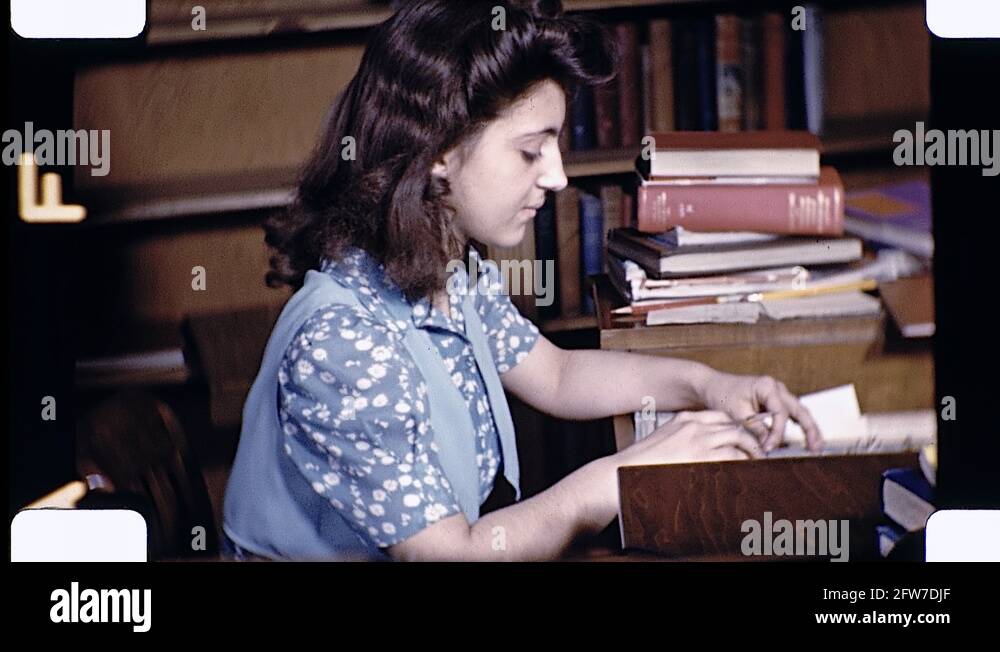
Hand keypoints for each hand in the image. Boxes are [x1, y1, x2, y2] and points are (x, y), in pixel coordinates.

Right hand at [616, 410, 764, 466]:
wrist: (624, 471)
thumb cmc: (639, 463)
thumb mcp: (663, 441)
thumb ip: (682, 440)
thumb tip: (696, 451)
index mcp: (684, 420)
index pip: (719, 416)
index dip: (735, 427)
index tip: (741, 437)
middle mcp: (695, 427)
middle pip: (733, 426)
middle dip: (749, 439)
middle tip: (757, 451)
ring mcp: (699, 441)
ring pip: (738, 439)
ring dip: (751, 452)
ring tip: (757, 463)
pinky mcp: (703, 458)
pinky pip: (733, 458)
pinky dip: (743, 464)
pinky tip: (746, 471)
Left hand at [696, 372, 822, 451]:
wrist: (712, 386)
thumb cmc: (722, 395)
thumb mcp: (737, 413)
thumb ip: (755, 428)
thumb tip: (768, 446)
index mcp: (767, 386)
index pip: (780, 412)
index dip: (777, 432)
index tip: (769, 447)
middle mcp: (777, 388)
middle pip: (800, 410)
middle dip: (810, 430)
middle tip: (816, 448)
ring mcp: (778, 394)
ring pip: (799, 412)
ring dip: (809, 428)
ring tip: (816, 446)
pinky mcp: (775, 401)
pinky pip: (791, 414)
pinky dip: (799, 425)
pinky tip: (807, 439)